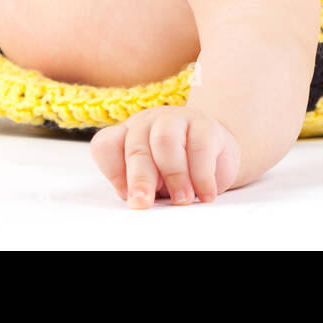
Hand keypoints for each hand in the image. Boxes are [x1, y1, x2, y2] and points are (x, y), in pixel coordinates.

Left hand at [89, 105, 239, 208]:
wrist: (218, 158)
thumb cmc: (176, 173)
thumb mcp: (152, 183)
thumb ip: (140, 188)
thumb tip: (137, 203)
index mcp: (127, 137)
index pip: (105, 145)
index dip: (112, 171)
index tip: (126, 195)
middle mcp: (148, 124)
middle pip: (136, 147)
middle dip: (139, 179)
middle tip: (143, 203)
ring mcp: (177, 119)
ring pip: (165, 141)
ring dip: (173, 175)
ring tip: (181, 200)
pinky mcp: (206, 125)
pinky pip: (200, 147)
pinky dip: (201, 176)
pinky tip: (205, 194)